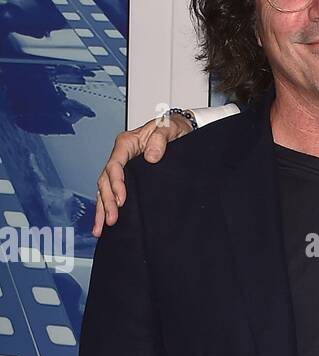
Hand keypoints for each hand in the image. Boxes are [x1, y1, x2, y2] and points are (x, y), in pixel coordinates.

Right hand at [93, 112, 192, 236]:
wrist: (182, 129)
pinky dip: (107, 206)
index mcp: (127, 143)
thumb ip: (160, 139)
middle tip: (111, 220)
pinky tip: (105, 222)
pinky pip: (113, 192)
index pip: (115, 165)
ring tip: (99, 228)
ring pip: (105, 189)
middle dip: (107, 202)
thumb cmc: (172, 127)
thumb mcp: (169, 127)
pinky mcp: (128, 176)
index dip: (116, 184)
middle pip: (106, 180)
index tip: (121, 200)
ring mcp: (123, 166)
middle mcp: (121, 155)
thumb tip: (151, 157)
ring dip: (102, 209)